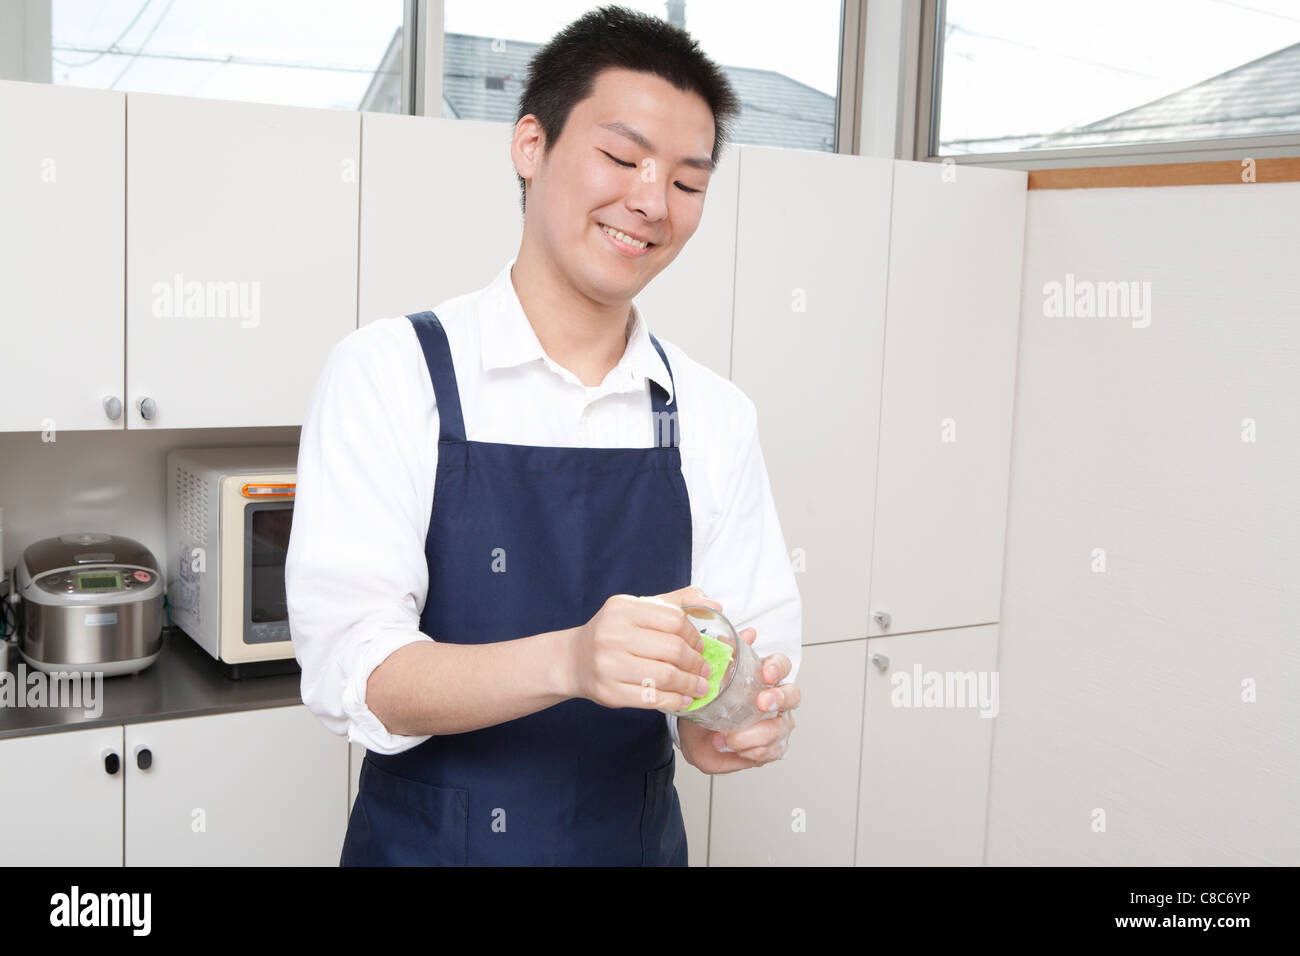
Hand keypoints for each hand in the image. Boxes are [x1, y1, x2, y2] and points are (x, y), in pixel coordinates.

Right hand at [564, 586, 721, 711]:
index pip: (674, 619)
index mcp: (623, 608)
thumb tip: (715, 606)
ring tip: (699, 687)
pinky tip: (682, 700)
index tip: (700, 646)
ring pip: (665, 676)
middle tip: (704, 670)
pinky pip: (652, 698)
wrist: (574, 659)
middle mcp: (613, 634)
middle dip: (696, 662)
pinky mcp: (609, 692)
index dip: (694, 636)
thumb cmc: (614, 633)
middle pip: (672, 649)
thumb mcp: (639, 609)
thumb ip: (676, 603)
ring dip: (689, 684)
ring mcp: (608, 664)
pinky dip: (674, 701)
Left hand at [678, 627, 799, 773]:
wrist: (695, 735)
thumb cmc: (711, 702)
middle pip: (793, 695)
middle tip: (761, 703)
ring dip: (755, 733)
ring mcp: (777, 725)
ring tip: (729, 736)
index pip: (782, 666)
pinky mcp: (771, 748)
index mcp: (765, 678)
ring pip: (781, 728)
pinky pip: (771, 751)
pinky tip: (735, 747)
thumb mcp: (715, 675)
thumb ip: (731, 652)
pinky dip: (751, 750)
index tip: (766, 673)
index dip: (778, 668)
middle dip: (779, 698)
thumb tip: (747, 633)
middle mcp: (777, 701)